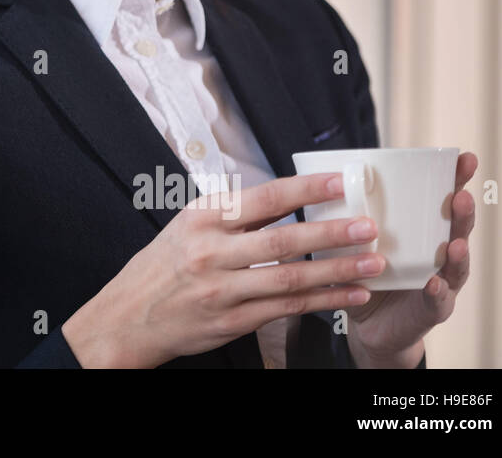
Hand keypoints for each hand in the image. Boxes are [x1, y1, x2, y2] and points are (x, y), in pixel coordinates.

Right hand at [61, 171, 383, 366]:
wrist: (129, 315)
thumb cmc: (162, 267)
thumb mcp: (187, 226)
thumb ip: (231, 214)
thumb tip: (284, 196)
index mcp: (202, 218)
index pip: (263, 198)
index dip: (305, 189)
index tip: (339, 181)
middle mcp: (211, 252)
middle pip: (283, 240)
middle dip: (331, 233)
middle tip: (368, 226)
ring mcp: (222, 289)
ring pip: (291, 278)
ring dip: (337, 271)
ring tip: (372, 263)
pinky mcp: (232, 321)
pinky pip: (287, 310)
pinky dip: (323, 303)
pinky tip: (349, 296)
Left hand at [346, 152, 478, 366]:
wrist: (368, 323)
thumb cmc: (365, 273)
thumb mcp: (358, 240)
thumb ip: (353, 215)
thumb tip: (326, 174)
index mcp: (421, 231)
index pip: (442, 201)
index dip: (455, 180)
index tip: (463, 158)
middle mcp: (437, 254)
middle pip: (457, 229)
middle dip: (462, 212)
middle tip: (460, 195)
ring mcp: (439, 282)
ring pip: (455, 266)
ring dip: (457, 252)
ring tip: (455, 242)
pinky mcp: (429, 310)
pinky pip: (436, 302)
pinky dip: (437, 292)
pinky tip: (433, 283)